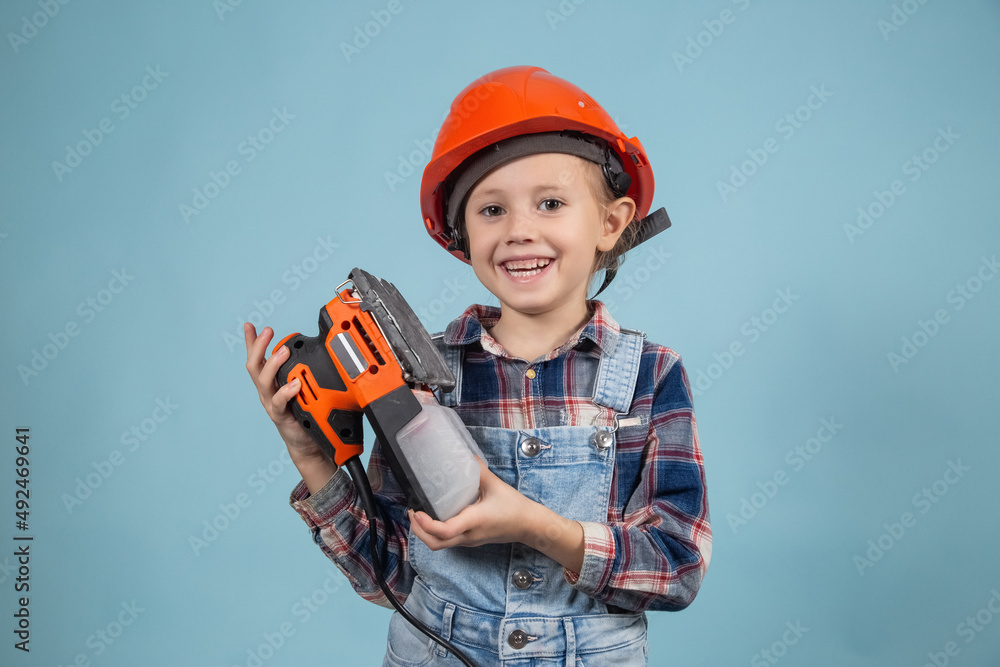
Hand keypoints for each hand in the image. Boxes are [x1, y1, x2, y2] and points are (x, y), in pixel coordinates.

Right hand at [243, 323, 323, 460]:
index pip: (257, 358)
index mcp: (270, 382)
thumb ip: (302, 371)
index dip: (251, 342)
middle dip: (258, 346)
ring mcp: (272, 403)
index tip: (249, 325)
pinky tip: (296, 384)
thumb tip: (311, 349)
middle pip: (254, 366)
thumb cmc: (304, 412)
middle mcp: (267, 391)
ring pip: (263, 381)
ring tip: (283, 352)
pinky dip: (286, 391)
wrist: (307, 441)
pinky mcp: (280, 416)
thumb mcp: (301, 387)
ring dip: (272, 364)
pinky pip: (279, 402)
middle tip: (268, 331)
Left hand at [409, 460, 528, 547]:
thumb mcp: (496, 485)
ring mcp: (469, 541)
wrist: (529, 525)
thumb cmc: (514, 507)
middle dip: (418, 531)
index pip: (445, 531)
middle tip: (412, 512)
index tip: (416, 511)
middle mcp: (468, 536)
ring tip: (419, 513)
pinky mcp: (470, 540)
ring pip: (440, 545)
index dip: (426, 524)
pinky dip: (435, 532)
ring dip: (425, 532)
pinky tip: (435, 516)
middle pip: (435, 544)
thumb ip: (479, 470)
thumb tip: (465, 456)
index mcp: (474, 521)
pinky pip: (448, 541)